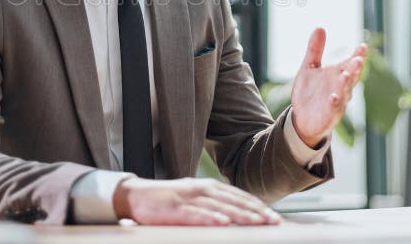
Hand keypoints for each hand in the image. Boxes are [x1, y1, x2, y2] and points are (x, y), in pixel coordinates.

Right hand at [112, 177, 281, 225]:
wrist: (136, 196)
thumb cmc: (167, 201)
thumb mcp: (194, 199)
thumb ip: (214, 204)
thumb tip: (237, 215)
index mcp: (208, 186)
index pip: (238, 196)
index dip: (257, 205)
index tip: (274, 216)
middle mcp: (201, 189)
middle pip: (234, 200)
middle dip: (256, 211)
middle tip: (274, 221)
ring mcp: (189, 198)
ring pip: (220, 207)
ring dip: (240, 215)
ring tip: (257, 222)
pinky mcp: (175, 208)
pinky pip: (196, 214)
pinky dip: (211, 218)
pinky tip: (224, 223)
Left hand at [290, 28, 365, 147]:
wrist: (301, 117)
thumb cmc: (310, 92)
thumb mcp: (309, 67)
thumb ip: (315, 50)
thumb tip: (320, 27)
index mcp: (338, 75)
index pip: (350, 64)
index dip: (357, 56)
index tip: (362, 46)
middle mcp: (341, 88)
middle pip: (351, 77)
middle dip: (355, 69)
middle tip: (358, 59)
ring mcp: (337, 102)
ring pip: (345, 93)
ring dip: (346, 84)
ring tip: (346, 74)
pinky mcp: (329, 116)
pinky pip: (334, 110)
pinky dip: (334, 103)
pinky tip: (333, 97)